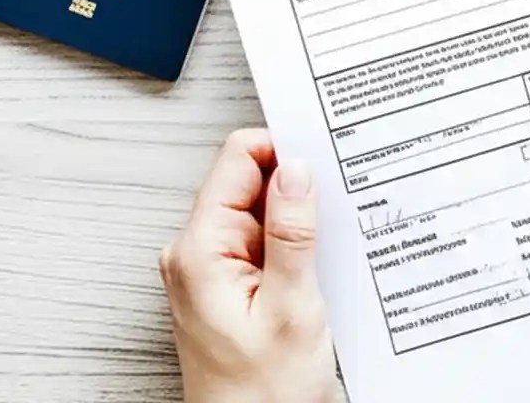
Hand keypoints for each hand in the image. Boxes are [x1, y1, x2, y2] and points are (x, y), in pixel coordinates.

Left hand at [159, 130, 341, 402]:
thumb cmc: (262, 396)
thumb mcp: (292, 308)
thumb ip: (292, 233)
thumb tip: (296, 169)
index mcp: (200, 250)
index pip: (237, 159)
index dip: (283, 151)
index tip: (323, 160)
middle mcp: (196, 254)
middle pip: (250, 183)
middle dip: (296, 190)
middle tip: (333, 218)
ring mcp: (211, 271)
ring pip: (261, 215)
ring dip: (298, 224)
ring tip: (325, 256)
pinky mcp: (230, 288)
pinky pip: (264, 246)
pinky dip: (293, 249)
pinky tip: (315, 273)